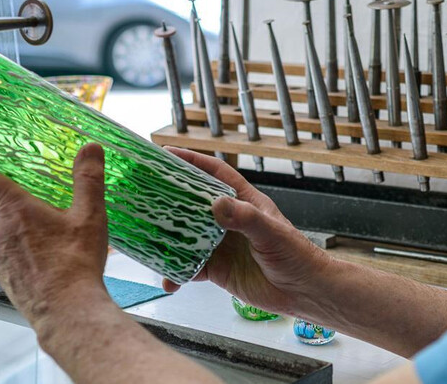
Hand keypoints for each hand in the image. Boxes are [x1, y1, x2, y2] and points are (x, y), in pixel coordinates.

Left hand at [0, 143, 114, 327]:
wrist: (67, 313)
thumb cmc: (75, 264)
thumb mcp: (89, 216)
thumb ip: (88, 180)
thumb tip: (91, 149)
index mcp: (15, 209)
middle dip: (3, 195)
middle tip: (25, 193)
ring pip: (0, 229)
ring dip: (16, 223)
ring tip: (47, 229)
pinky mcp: (5, 276)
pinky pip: (6, 251)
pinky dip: (19, 246)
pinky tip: (45, 254)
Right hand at [163, 148, 331, 317]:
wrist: (304, 292)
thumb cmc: (296, 255)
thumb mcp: (271, 232)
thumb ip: (245, 218)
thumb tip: (216, 204)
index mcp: (244, 201)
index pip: (215, 173)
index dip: (192, 161)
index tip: (166, 153)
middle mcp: (228, 220)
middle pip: (192, 203)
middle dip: (168, 198)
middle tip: (142, 193)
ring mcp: (220, 244)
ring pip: (186, 236)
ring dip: (167, 239)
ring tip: (146, 239)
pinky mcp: (217, 269)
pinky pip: (190, 268)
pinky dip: (177, 273)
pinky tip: (169, 280)